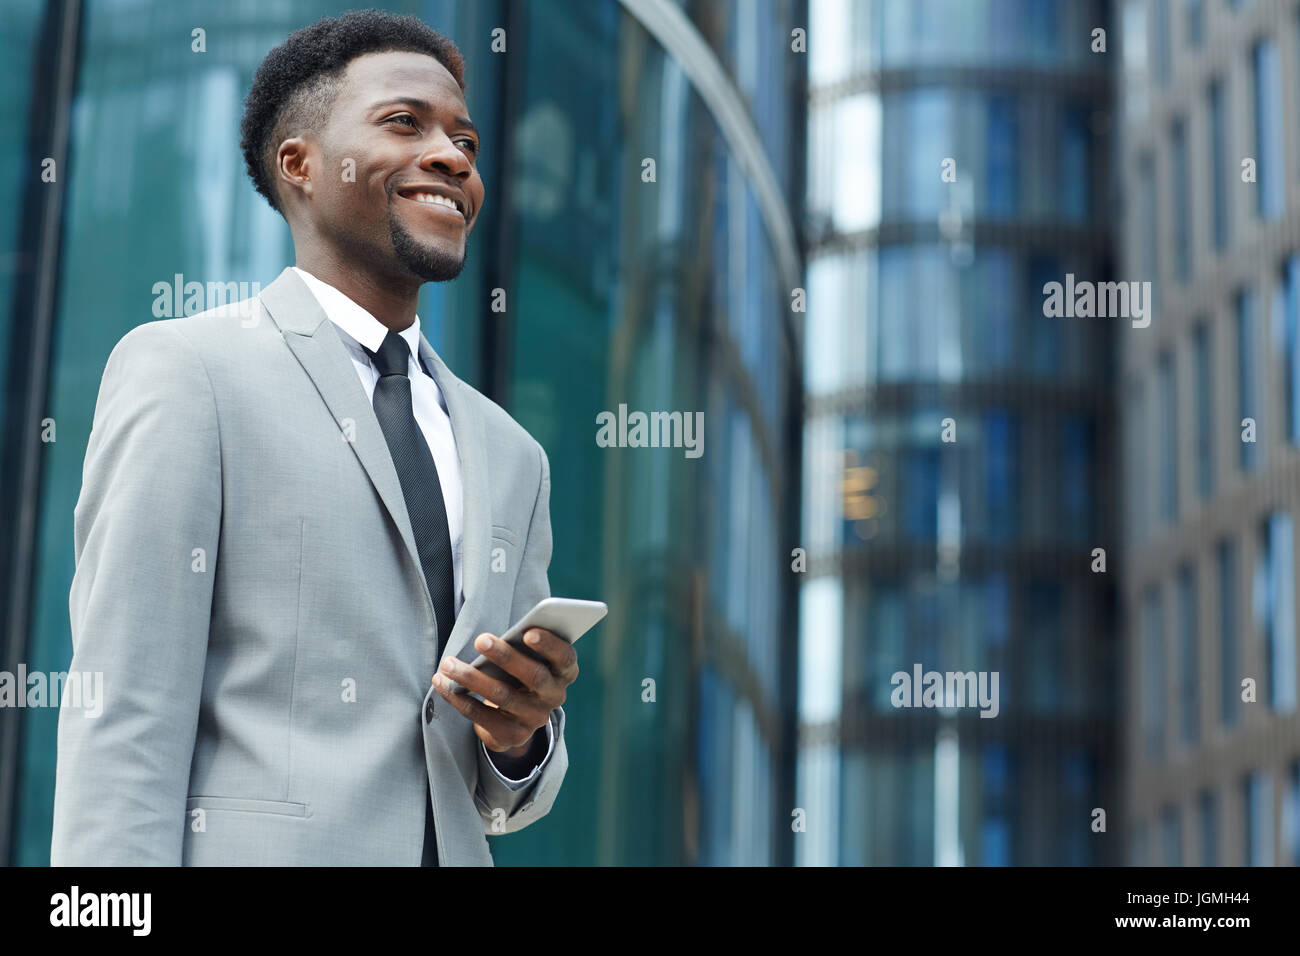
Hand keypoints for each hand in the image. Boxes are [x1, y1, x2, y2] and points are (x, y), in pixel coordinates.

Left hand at [432, 628, 577, 756]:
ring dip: (472, 677)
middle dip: (506, 656)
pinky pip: (482, 716)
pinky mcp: (513, 735)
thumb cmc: (519, 672)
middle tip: (480, 639)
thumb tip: (494, 637)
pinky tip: (442, 683)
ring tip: (448, 664)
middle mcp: (554, 697)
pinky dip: (459, 698)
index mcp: (564, 672)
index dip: (549, 645)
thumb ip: (523, 647)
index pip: (564, 658)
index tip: (527, 632)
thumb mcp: (530, 659)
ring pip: (503, 696)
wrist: (516, 717)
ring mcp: (534, 719)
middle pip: (533, 676)